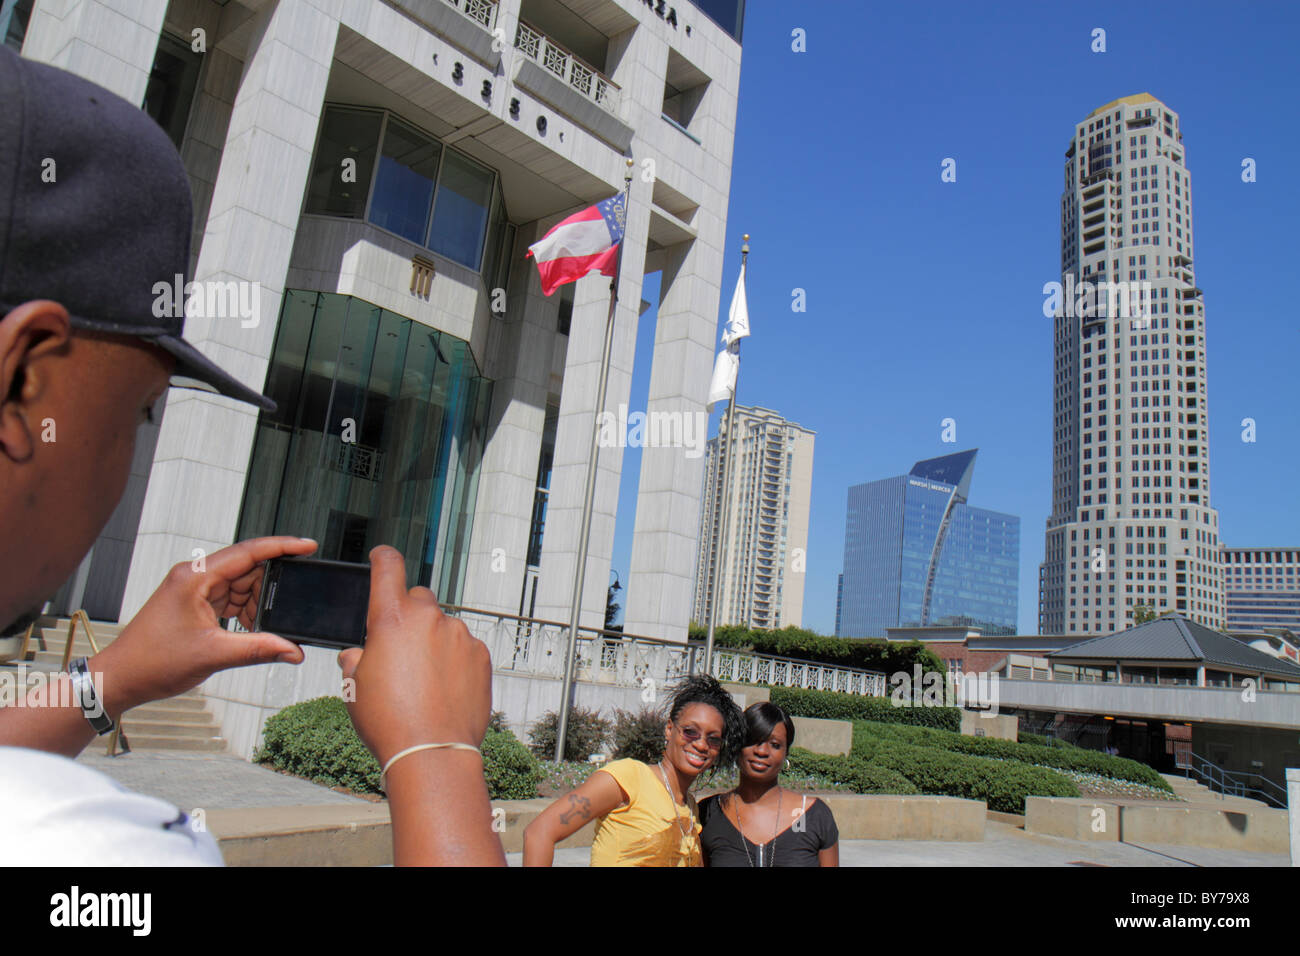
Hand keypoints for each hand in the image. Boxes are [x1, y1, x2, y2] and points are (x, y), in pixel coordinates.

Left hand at [90, 537, 317, 714]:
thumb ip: (259, 649)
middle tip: (288, 608)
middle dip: (270, 588)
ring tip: (264, 628)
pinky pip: (230, 599)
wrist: (120, 678)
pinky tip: (251, 630)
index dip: (283, 547)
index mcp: (196, 577)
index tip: (309, 546)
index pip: (248, 552)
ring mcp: (194, 590)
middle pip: (247, 569)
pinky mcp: (195, 604)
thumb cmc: (152, 661)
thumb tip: (293, 651)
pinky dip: (245, 613)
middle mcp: (195, 577)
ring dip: (257, 605)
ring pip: (241, 586)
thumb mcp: (213, 654)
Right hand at [338, 545, 491, 766]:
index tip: (382, 557)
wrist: (432, 751)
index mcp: (391, 619)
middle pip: (418, 599)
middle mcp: (429, 619)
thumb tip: (358, 654)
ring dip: (433, 643)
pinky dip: (455, 660)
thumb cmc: (390, 721)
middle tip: (400, 648)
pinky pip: (464, 648)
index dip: (383, 558)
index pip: (388, 567)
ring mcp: (459, 635)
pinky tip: (444, 689)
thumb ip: (355, 659)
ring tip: (423, 682)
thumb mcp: (354, 688)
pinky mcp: (481, 654)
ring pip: (443, 627)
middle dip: (408, 615)